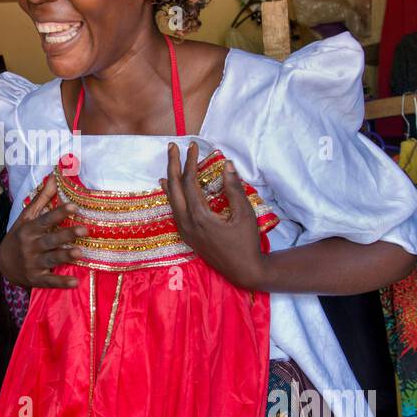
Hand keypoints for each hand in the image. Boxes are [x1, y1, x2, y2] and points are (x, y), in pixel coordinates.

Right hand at [0, 175, 89, 288]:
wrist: (3, 264)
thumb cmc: (19, 237)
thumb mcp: (26, 218)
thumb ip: (42, 200)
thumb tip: (54, 178)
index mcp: (29, 230)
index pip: (45, 220)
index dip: (59, 213)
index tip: (73, 206)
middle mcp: (30, 246)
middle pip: (50, 239)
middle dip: (66, 235)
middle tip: (84, 230)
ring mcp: (32, 263)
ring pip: (50, 259)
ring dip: (64, 256)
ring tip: (79, 253)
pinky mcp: (36, 279)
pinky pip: (49, 281)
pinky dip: (61, 282)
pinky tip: (74, 282)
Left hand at [161, 141, 266, 289]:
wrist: (244, 271)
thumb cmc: (247, 242)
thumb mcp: (244, 213)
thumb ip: (234, 188)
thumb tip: (227, 164)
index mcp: (199, 216)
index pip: (189, 181)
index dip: (190, 161)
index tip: (194, 146)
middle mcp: (187, 223)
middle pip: (174, 188)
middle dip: (173, 165)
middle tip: (172, 146)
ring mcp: (185, 231)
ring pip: (172, 200)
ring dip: (170, 179)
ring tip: (169, 163)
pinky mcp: (187, 236)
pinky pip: (174, 211)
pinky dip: (171, 196)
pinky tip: (169, 189)